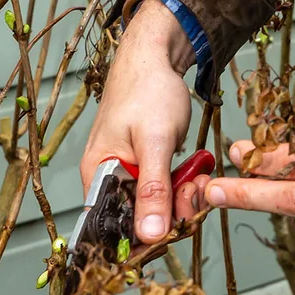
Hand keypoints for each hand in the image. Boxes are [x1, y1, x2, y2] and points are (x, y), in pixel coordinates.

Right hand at [81, 0, 196, 243]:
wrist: (157, 57)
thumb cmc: (148, 91)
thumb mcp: (155, 142)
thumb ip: (153, 190)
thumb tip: (149, 235)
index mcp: (97, 175)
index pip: (113, 228)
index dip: (144, 238)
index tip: (175, 231)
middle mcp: (106, 178)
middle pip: (137, 219)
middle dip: (171, 213)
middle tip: (194, 190)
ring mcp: (126, 172)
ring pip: (154, 205)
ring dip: (180, 197)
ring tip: (196, 176)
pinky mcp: (143, 165)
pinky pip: (162, 189)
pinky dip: (181, 185)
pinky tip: (194, 172)